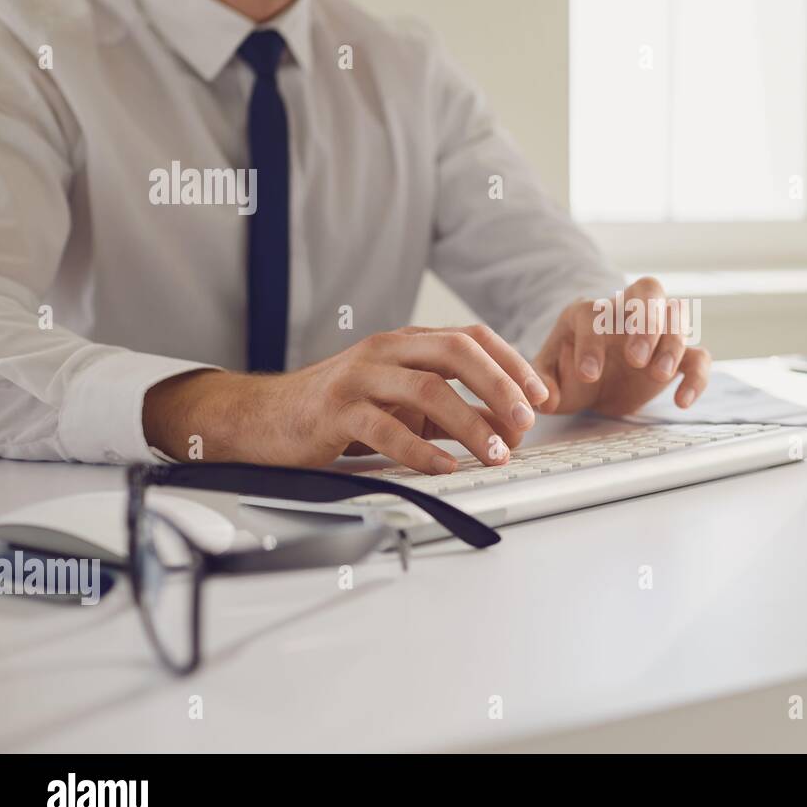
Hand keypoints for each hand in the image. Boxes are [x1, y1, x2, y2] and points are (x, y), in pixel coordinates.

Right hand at [142, 325, 550, 472]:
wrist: (264, 417)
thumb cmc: (342, 409)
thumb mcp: (403, 403)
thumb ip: (453, 410)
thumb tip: (509, 429)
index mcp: (407, 342)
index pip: (472, 337)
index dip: (512, 363)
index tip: (542, 395)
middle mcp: (386, 350)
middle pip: (456, 353)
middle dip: (500, 386)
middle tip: (528, 421)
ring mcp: (359, 377)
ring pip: (427, 389)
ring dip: (469, 424)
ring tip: (495, 453)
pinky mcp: (335, 411)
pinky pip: (386, 428)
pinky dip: (421, 451)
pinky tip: (445, 468)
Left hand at [532, 276, 710, 416]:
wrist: (592, 380)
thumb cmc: (569, 371)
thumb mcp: (549, 378)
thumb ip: (543, 383)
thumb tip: (545, 398)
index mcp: (589, 313)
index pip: (594, 314)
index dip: (591, 343)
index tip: (588, 376)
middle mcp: (627, 313)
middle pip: (649, 289)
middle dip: (646, 321)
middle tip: (635, 359)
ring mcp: (656, 332)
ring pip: (678, 315)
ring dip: (672, 344)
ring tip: (659, 375)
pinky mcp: (677, 357)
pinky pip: (699, 357)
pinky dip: (696, 377)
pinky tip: (681, 402)